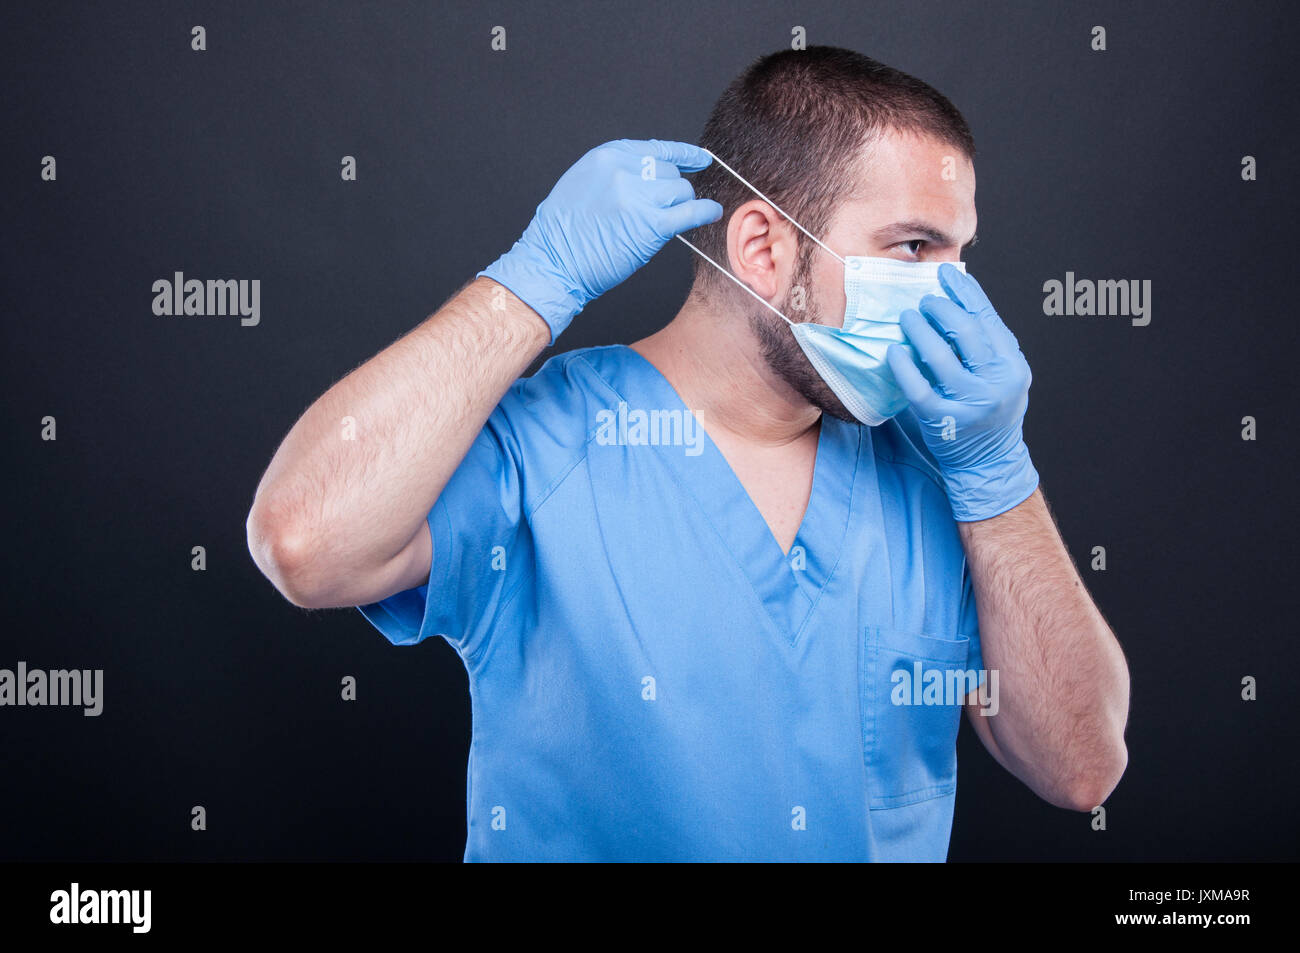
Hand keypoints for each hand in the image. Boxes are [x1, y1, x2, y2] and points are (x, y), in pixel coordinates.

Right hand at [477, 139, 722, 342]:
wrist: (552, 263)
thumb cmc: (563, 234)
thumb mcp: (582, 184)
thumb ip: (615, 173)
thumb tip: (651, 174)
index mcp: (605, 157)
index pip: (654, 149)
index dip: (681, 154)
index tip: (699, 159)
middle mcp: (623, 171)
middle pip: (669, 172)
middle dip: (670, 190)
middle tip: (661, 211)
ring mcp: (639, 197)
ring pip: (681, 190)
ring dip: (679, 206)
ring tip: (665, 222)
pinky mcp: (652, 225)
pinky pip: (691, 211)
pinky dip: (705, 212)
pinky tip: (711, 214)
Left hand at [885, 263, 1039, 520]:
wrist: (990, 462)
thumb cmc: (991, 411)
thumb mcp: (1003, 376)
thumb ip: (987, 345)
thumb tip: (955, 301)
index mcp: (1011, 365)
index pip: (987, 318)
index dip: (964, 292)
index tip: (944, 275)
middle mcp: (995, 382)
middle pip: (964, 331)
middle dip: (939, 308)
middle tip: (922, 301)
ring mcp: (969, 403)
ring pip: (939, 356)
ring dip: (919, 330)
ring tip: (907, 318)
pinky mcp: (942, 420)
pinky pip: (918, 387)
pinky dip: (903, 365)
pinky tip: (894, 351)